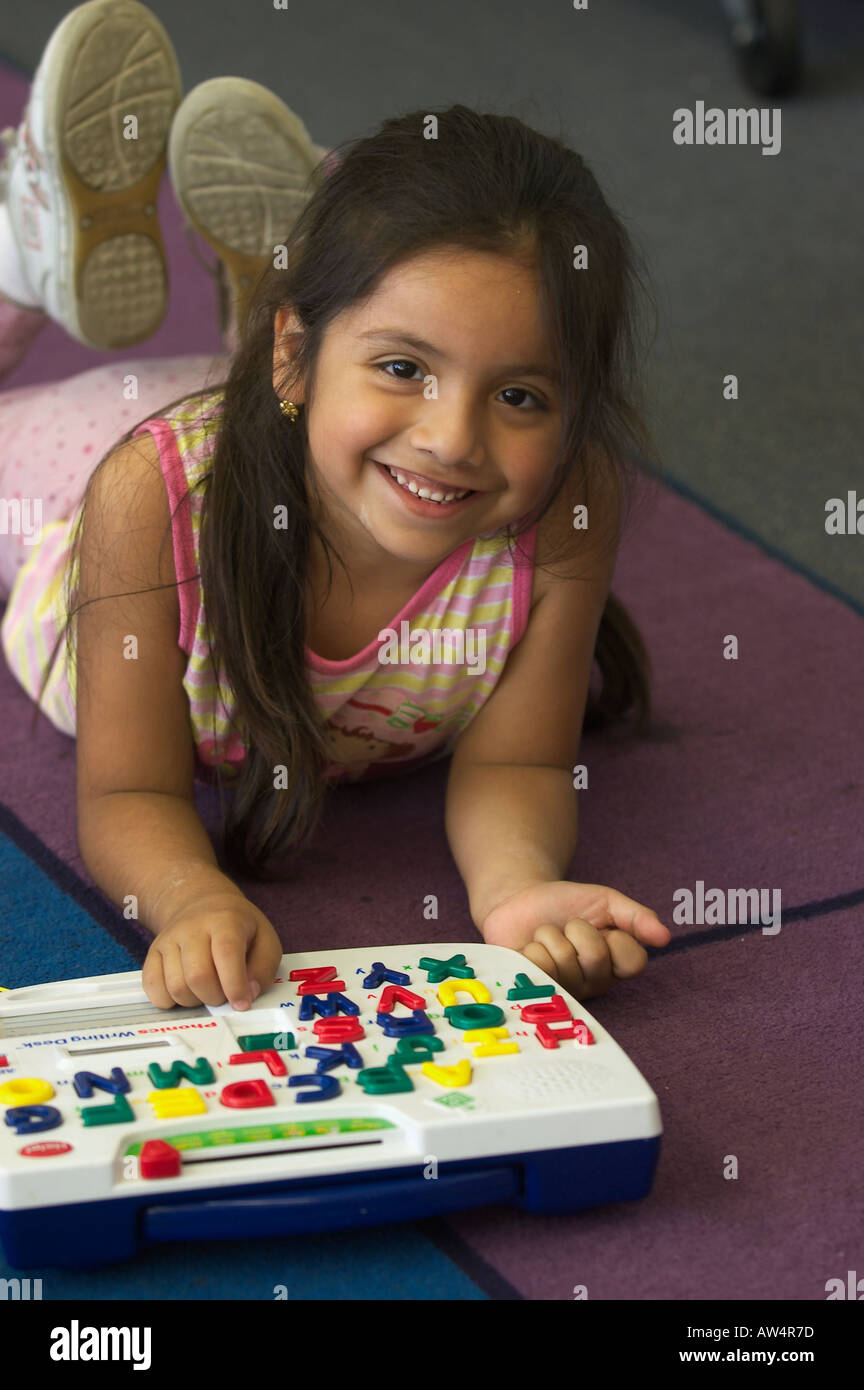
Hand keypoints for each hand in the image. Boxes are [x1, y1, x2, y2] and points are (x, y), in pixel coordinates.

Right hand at [142, 891, 283, 1010]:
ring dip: (194, 1001)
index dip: (234, 985)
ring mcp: (169, 939)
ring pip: (175, 986)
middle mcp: (192, 927)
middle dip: (215, 997)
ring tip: (207, 990)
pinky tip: (186, 992)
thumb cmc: (238, 927)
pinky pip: (152, 987)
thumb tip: (247, 994)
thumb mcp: (265, 939)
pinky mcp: (153, 952)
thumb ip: (263, 969)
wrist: (203, 903)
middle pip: (198, 976)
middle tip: (225, 994)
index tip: (241, 1003)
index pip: (226, 953)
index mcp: (225, 920)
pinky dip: (168, 1000)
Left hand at [480, 880, 670, 1000]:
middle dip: (576, 929)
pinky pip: (537, 969)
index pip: (634, 962)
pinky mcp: (533, 992)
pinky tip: (528, 951)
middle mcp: (592, 983)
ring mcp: (564, 991)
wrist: (520, 898)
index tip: (602, 928)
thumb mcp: (604, 901)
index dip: (615, 939)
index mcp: (615, 965)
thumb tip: (664, 937)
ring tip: (545, 938)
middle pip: (595, 956)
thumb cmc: (565, 904)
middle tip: (567, 929)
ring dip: (549, 936)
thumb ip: (635, 916)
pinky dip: (531, 949)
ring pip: (563, 960)